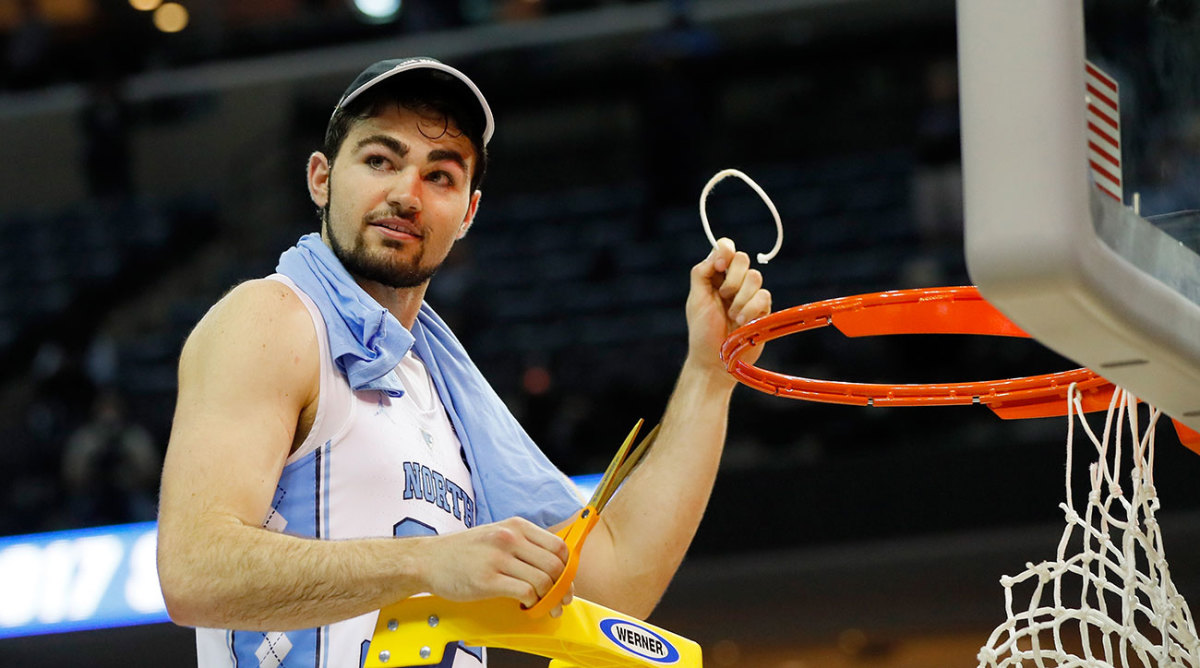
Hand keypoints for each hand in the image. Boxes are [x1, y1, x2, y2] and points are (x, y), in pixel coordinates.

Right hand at [418, 517, 572, 616]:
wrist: (428, 560)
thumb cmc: (463, 551)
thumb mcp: (497, 534)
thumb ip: (524, 544)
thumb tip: (554, 564)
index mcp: (515, 526)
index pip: (558, 546)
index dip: (567, 568)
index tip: (565, 582)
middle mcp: (509, 538)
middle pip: (555, 565)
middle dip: (562, 588)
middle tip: (559, 600)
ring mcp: (497, 558)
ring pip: (543, 581)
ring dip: (549, 599)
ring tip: (542, 606)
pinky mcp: (487, 580)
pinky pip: (525, 592)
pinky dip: (532, 603)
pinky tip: (524, 606)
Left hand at [686, 238, 771, 375]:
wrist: (716, 360)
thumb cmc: (702, 332)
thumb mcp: (696, 300)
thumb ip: (701, 273)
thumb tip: (716, 254)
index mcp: (715, 276)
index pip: (725, 248)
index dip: (725, 251)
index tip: (719, 268)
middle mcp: (733, 282)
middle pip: (742, 258)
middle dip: (733, 278)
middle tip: (723, 296)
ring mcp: (749, 294)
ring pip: (755, 277)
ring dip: (741, 298)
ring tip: (732, 316)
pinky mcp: (763, 308)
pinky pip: (764, 295)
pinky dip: (751, 309)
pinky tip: (743, 323)